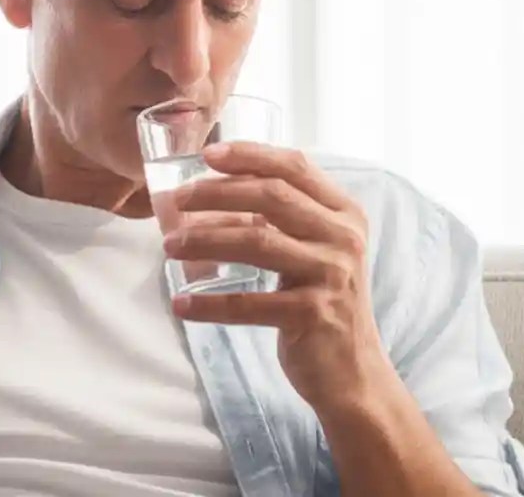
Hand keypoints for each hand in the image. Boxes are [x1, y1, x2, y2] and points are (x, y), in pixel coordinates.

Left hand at [163, 141, 384, 413]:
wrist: (354, 370)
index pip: (295, 166)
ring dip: (205, 241)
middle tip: (177, 201)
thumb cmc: (322, 300)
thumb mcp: (314, 249)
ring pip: (257, 243)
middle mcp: (343, 237)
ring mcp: (332, 275)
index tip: (209, 153)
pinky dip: (210, 304)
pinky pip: (249, 304)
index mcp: (344, 212)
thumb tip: (210, 192)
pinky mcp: (314, 314)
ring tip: (170, 247)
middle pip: (272, 196)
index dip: (251, 154)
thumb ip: (281, 217)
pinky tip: (182, 304)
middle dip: (216, 193)